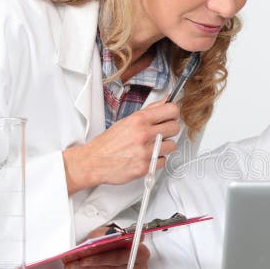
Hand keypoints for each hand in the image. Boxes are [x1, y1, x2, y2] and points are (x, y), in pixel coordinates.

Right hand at [63, 100, 180, 194]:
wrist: (94, 161)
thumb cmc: (109, 142)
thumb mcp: (127, 120)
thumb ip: (149, 111)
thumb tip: (166, 101)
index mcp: (139, 120)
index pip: (172, 110)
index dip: (173, 113)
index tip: (171, 117)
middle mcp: (144, 134)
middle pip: (175, 128)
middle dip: (169, 130)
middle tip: (161, 133)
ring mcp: (146, 151)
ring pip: (172, 145)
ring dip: (164, 146)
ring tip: (152, 147)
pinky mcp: (146, 167)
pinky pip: (164, 161)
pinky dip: (157, 160)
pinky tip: (147, 157)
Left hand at [63, 242, 150, 268]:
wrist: (126, 244)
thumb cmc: (119, 237)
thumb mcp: (111, 232)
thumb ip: (104, 238)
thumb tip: (89, 246)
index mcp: (141, 251)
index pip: (118, 258)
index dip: (99, 259)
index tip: (83, 260)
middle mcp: (140, 267)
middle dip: (88, 268)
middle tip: (73, 264)